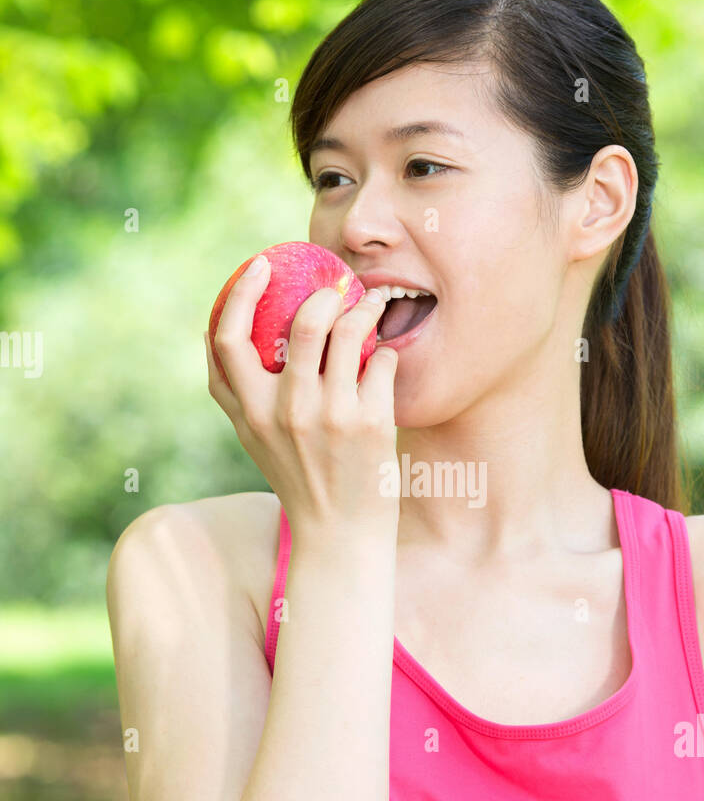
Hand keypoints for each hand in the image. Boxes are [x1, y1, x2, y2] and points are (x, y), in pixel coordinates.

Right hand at [205, 255, 399, 543]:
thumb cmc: (298, 479)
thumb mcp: (253, 438)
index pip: (227, 338)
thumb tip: (220, 330)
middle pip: (304, 324)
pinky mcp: (370, 423)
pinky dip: (385, 352)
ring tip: (372, 305)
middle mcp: (285, 410)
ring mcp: (330, 415)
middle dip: (325, 294)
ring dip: (364, 309)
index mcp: (249, 411)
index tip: (261, 265)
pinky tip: (384, 357)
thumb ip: (238, 391)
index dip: (240, 292)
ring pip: (349, 332)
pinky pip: (382, 361)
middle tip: (338, 286)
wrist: (339, 535)